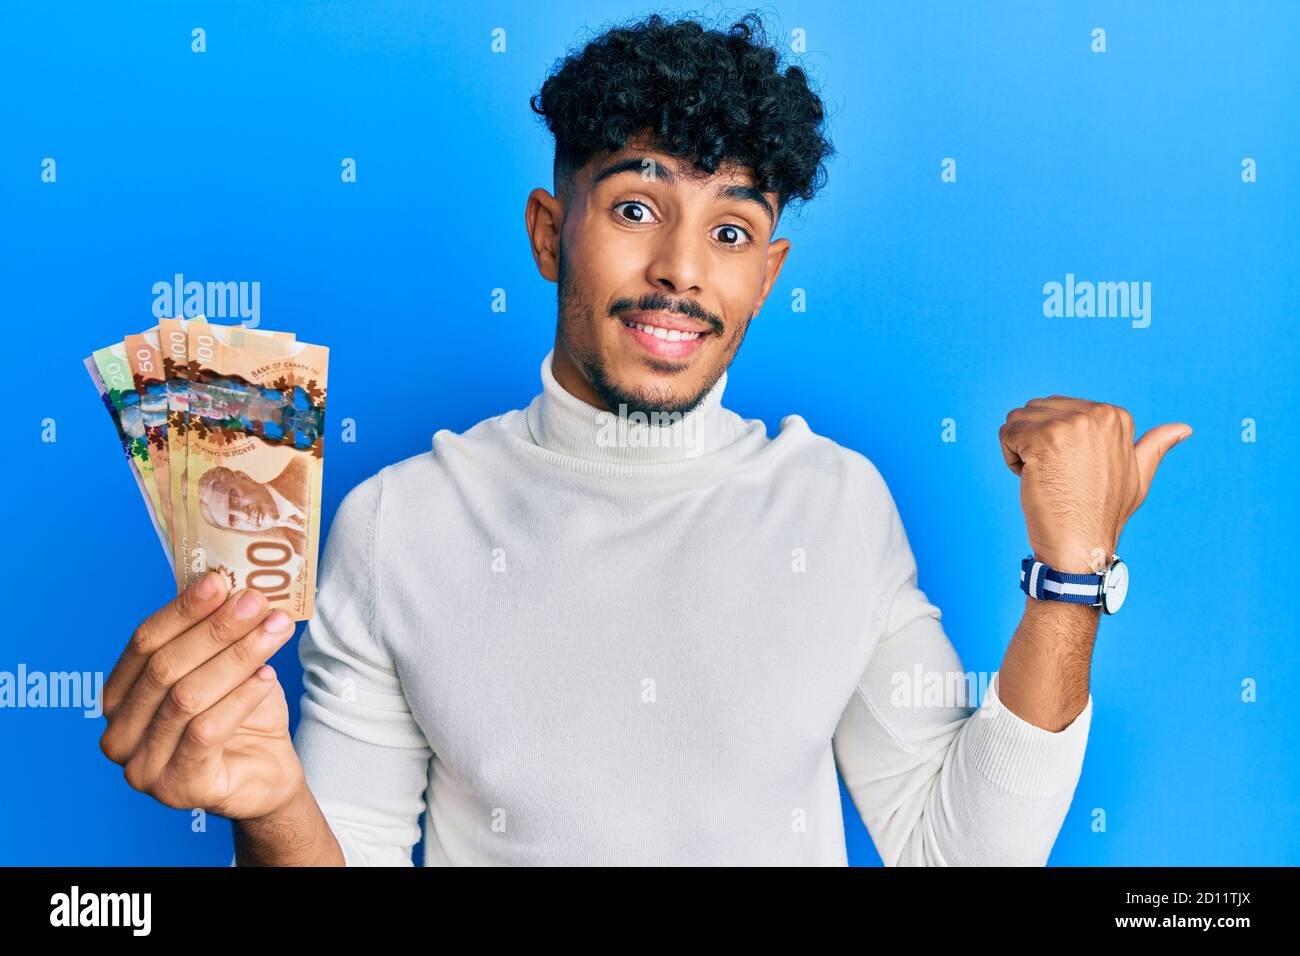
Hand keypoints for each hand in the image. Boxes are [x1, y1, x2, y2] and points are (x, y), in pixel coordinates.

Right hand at [100, 572, 306, 821]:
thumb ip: (211, 634)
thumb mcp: (222, 668)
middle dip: (215, 629)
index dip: (181, 610)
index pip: (143, 643)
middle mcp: (119, 735)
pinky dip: (240, 697)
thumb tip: (227, 582)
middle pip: (165, 668)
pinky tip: (267, 676)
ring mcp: (143, 767)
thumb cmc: (239, 717)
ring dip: (237, 657)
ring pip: (187, 697)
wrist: (264, 774)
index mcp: (118, 698)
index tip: (219, 581)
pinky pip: (207, 732)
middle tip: (255, 601)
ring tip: (274, 629)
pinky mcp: (178, 787)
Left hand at [999, 396, 1190, 572]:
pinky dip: (1011, 459)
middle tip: (1058, 478)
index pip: (1058, 409)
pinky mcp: (1045, 437)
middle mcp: (1097, 414)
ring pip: (1019, 419)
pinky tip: (1033, 480)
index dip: (1056, 442)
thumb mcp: (1138, 478)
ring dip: (1021, 450)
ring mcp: (1072, 424)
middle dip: (1035, 443)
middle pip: (1036, 410)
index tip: (1073, 471)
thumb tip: (1184, 428)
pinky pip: (1007, 433)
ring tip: (1047, 478)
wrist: (1082, 546)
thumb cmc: (1104, 515)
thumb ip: (1153, 448)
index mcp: (1116, 416)